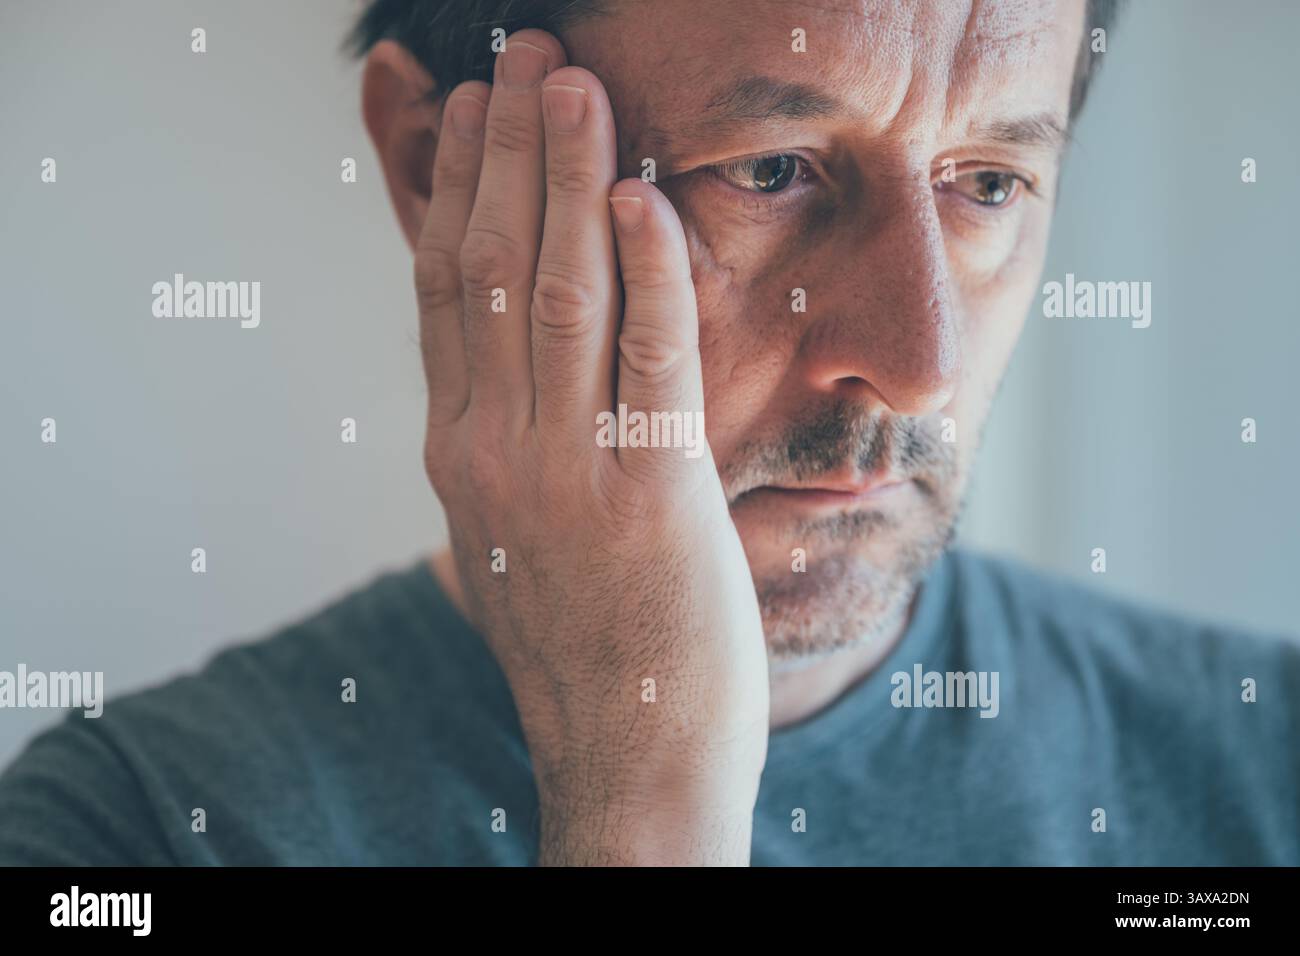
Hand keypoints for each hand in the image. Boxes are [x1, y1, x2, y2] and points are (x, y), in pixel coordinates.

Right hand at [414, 29, 769, 864]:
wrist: (629, 756)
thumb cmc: (587, 642)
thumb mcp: (517, 528)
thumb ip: (508, 439)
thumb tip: (504, 369)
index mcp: (462, 452)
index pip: (446, 293)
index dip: (456, 191)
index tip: (470, 112)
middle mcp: (495, 451)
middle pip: (493, 273)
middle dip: (508, 155)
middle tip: (523, 60)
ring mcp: (566, 473)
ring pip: (559, 297)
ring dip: (567, 182)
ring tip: (574, 88)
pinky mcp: (649, 497)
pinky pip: (645, 362)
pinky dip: (644, 271)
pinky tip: (641, 198)